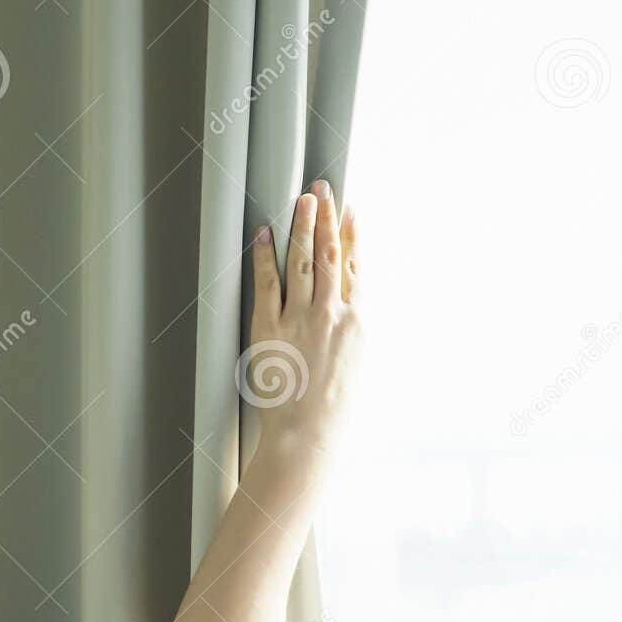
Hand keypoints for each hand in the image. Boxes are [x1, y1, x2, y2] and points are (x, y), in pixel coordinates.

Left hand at [245, 179, 363, 451]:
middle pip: (329, 255)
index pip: (355, 268)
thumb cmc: (334, 411)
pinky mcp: (270, 327)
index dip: (352, 236)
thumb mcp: (355, 366)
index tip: (351, 211)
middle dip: (326, 217)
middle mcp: (332, 314)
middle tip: (322, 186)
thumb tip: (347, 310)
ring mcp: (300, 319)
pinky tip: (264, 233)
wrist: (307, 435)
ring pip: (302, 261)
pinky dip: (265, 255)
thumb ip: (350, 333)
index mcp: (357, 324)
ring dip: (301, 225)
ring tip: (301, 198)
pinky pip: (267, 283)